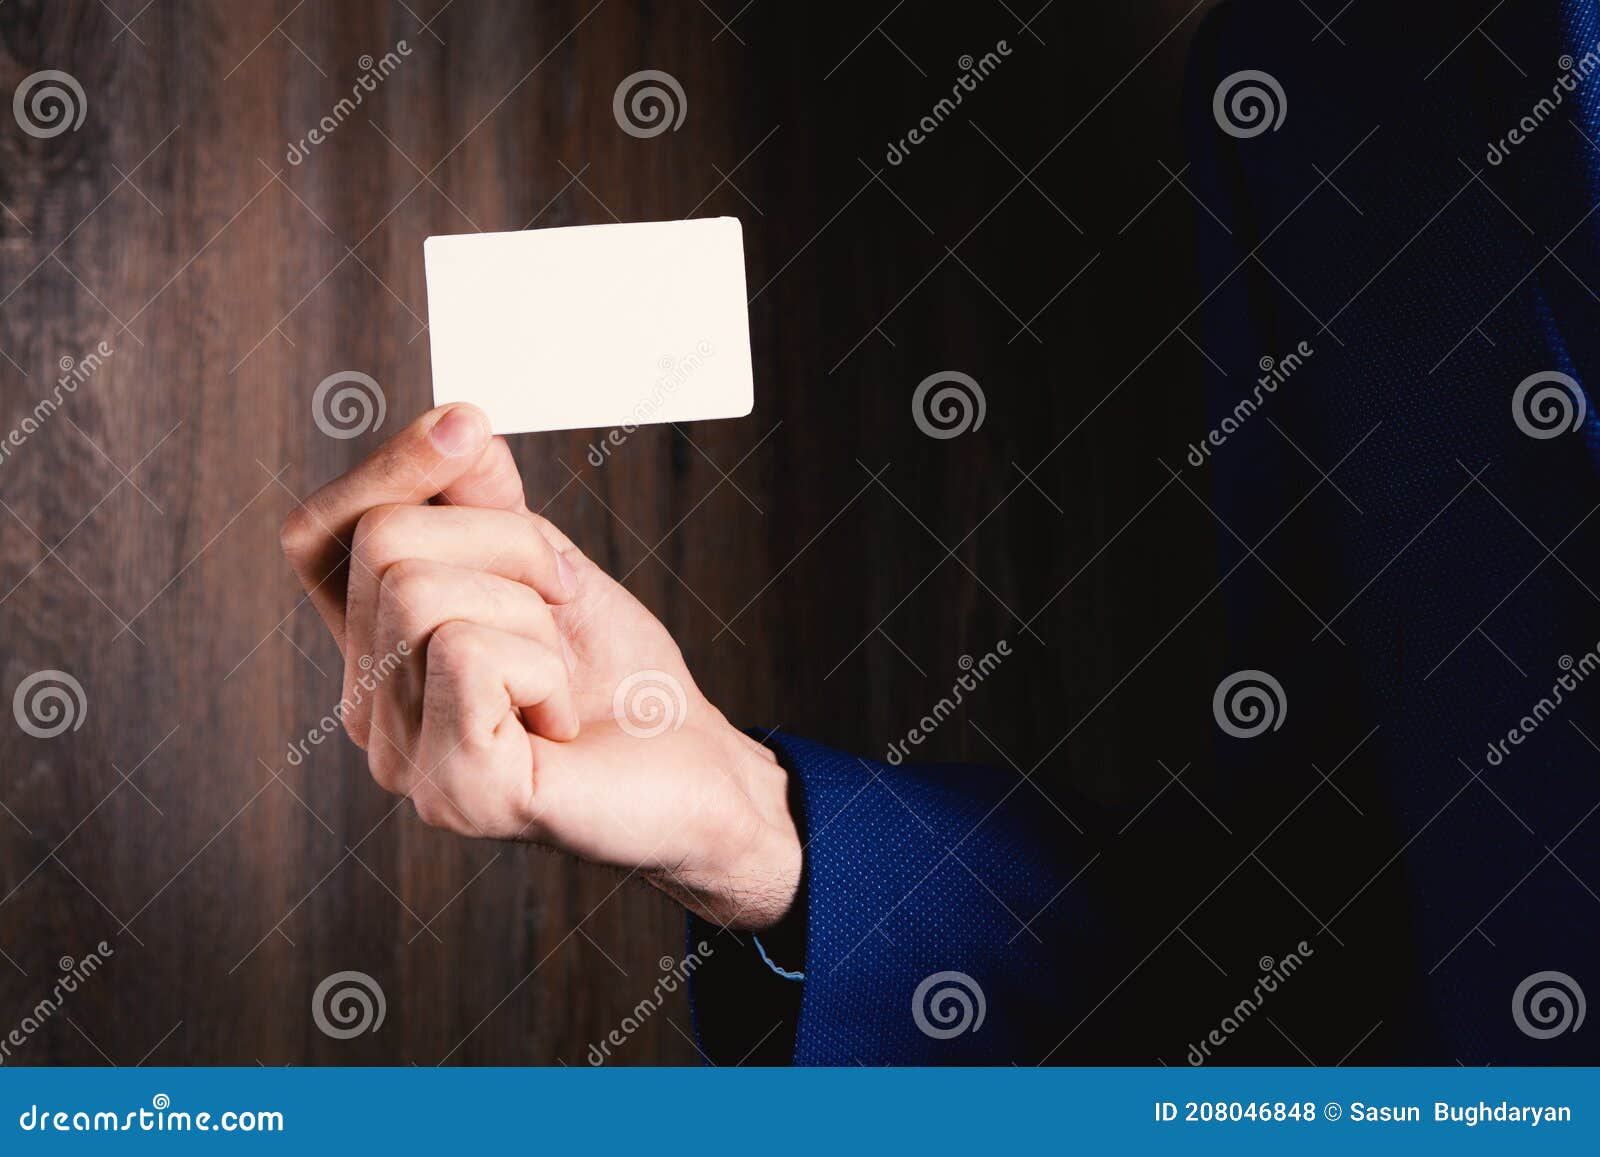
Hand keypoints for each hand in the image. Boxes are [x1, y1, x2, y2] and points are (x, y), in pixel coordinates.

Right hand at [279, 404, 800, 929]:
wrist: (701, 772)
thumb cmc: (621, 683)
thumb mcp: (548, 568)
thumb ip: (486, 504)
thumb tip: (454, 425)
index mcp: (378, 651)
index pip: (319, 535)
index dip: (383, 468)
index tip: (469, 431)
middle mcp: (371, 709)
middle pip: (382, 543)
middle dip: (506, 543)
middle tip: (563, 604)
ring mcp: (404, 759)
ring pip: (418, 592)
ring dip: (528, 613)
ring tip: (556, 678)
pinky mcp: (455, 792)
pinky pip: (466, 653)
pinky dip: (541, 667)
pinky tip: (559, 721)